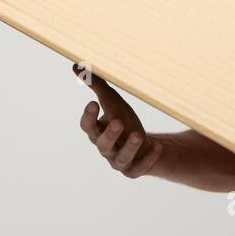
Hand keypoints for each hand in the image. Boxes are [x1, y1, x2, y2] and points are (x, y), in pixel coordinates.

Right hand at [72, 63, 164, 178]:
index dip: (89, 116)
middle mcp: (105, 148)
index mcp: (97, 131)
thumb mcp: (112, 101)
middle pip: (103, 144)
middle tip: (118, 121)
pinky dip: (149, 158)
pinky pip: (140, 167)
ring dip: (130, 146)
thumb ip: (96, 85)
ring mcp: (119, 160)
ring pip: (121, 158)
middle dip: (110, 133)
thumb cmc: (123, 119)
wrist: (142, 144)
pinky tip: (158, 146)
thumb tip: (76, 65)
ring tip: (138, 134)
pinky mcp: (134, 170)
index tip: (93, 103)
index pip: (88, 126)